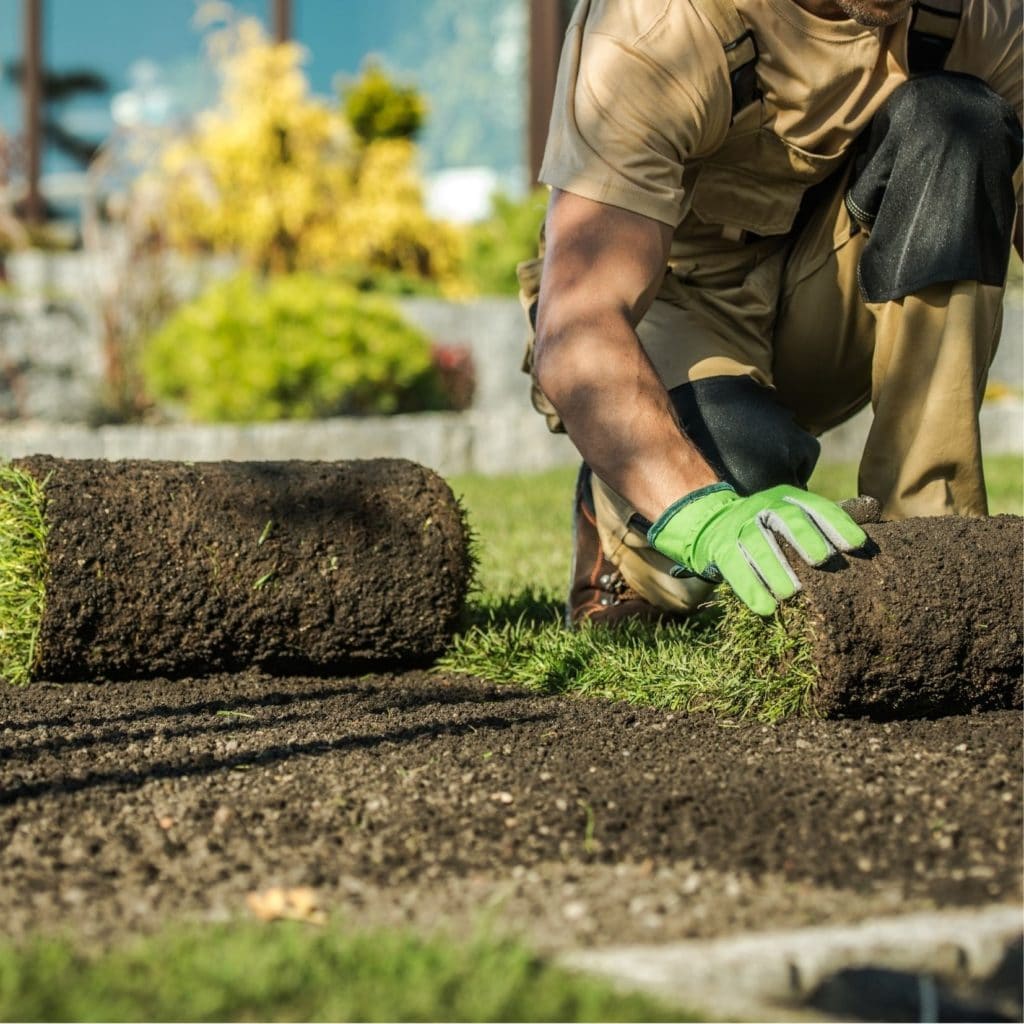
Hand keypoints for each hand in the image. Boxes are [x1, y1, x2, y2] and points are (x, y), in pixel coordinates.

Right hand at [647, 482, 867, 615]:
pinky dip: (750, 588)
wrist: (709, 522)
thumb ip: (830, 516)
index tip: (856, 546)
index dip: (836, 524)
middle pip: (786, 519)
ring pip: (758, 545)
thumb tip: (874, 507)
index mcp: (787, 498)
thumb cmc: (767, 527)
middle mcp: (763, 508)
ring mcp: (739, 527)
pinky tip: (766, 608)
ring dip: (775, 568)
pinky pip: (735, 568)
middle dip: (805, 538)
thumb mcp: (794, 514)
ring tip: (792, 593)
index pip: (815, 507)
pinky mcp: (719, 549)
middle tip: (822, 560)